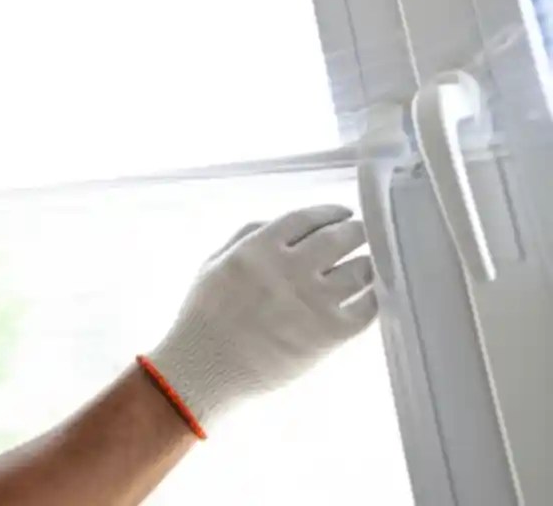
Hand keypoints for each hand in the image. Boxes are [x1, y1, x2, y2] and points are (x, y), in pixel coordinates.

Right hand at [148, 205, 376, 431]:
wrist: (205, 368)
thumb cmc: (205, 317)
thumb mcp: (214, 264)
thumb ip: (246, 237)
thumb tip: (283, 224)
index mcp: (259, 249)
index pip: (306, 218)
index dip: (330, 212)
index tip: (342, 214)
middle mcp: (289, 269)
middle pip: (340, 237)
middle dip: (356, 231)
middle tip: (363, 234)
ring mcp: (312, 300)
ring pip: (359, 270)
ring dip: (368, 263)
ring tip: (369, 264)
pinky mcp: (328, 333)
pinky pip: (367, 309)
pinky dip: (375, 298)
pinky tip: (374, 294)